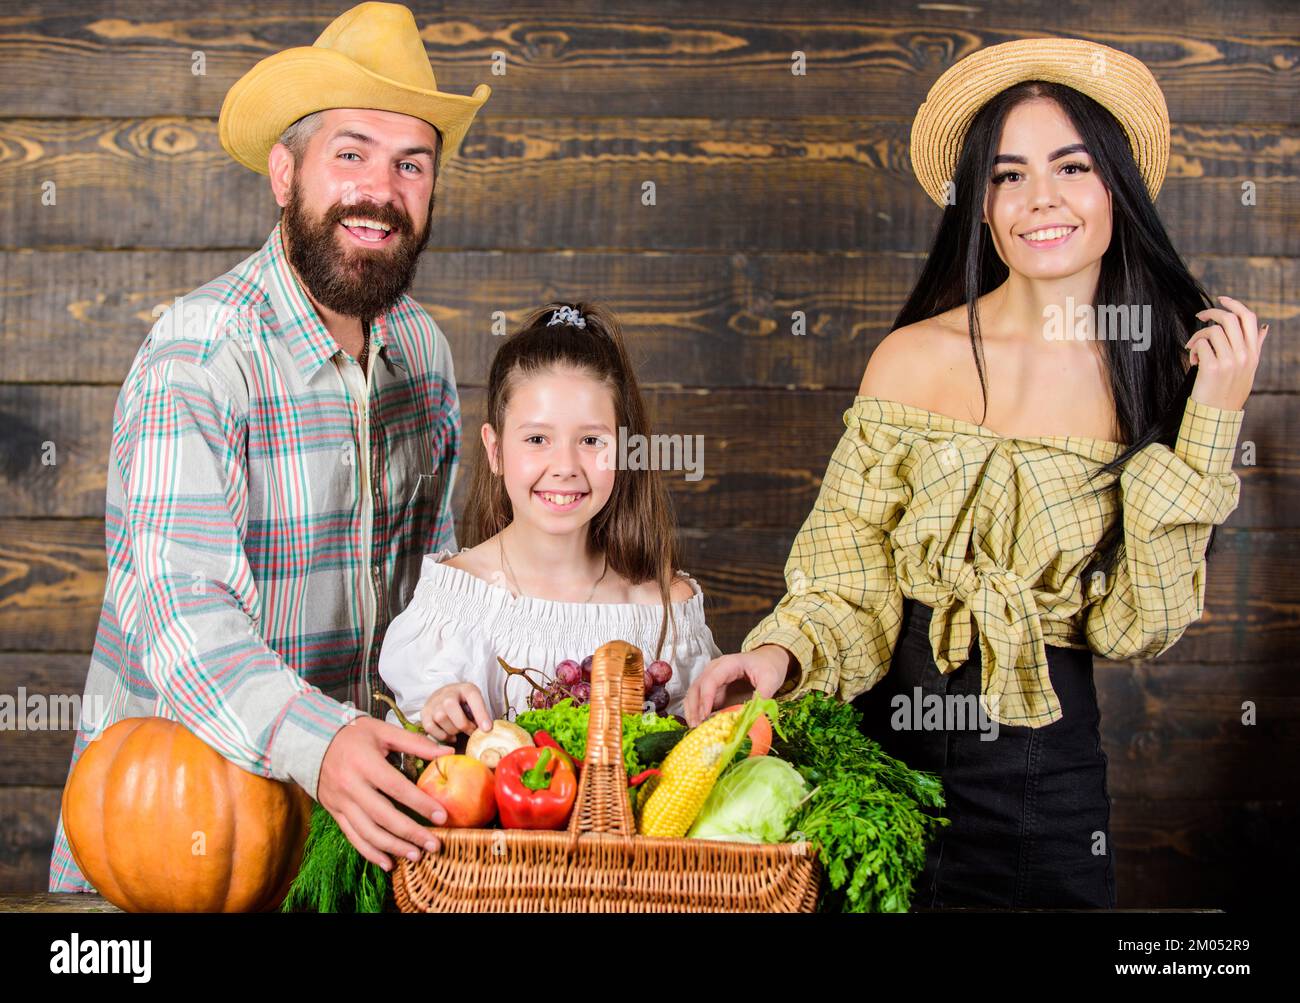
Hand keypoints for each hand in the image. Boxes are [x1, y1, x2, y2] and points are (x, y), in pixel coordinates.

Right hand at [317, 716, 454, 871]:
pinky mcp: (334, 812)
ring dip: (394, 847)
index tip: (441, 816)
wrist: (310, 741)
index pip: (397, 788)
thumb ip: (415, 743)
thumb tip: (447, 753)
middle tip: (434, 844)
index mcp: (365, 763)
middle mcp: (351, 786)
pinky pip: (353, 837)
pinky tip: (388, 862)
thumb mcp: (383, 731)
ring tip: (417, 855)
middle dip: (411, 833)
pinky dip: (371, 853)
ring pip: (368, 832)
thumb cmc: (352, 733)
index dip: (420, 803)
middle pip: (383, 816)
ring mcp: (340, 802)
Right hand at [421, 682, 492, 740]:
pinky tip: (450, 735)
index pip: (473, 697)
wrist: (444, 696)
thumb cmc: (463, 703)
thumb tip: (486, 730)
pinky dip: (442, 735)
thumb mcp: (475, 703)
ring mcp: (434, 702)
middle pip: (451, 707)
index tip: (487, 729)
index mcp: (465, 688)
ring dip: (452, 730)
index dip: (481, 714)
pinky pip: (430, 727)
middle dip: (463, 724)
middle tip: (470, 731)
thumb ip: (480, 714)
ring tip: (459, 731)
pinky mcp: (425, 713)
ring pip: (440, 718)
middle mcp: (447, 692)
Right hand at [684, 645, 793, 726]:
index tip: (704, 716)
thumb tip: (756, 714)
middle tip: (696, 726)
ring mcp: (712, 678)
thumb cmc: (768, 666)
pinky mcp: (713, 688)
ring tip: (695, 728)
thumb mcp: (771, 679)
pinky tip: (700, 724)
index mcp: (728, 664)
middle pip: (697, 687)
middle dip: (694, 708)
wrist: (769, 659)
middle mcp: (715, 669)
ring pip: (694, 693)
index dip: (705, 698)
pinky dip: (697, 711)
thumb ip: (764, 695)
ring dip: (692, 711)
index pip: (710, 680)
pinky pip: (700, 699)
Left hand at [1187, 295, 1268, 410]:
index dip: (1235, 304)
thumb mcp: (1249, 368)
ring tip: (1194, 348)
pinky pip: (1200, 344)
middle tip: (1199, 317)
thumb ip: (1255, 347)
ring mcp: (1229, 361)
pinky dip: (1193, 348)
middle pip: (1229, 319)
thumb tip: (1264, 327)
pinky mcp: (1212, 368)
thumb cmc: (1230, 390)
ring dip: (1198, 336)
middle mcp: (1244, 355)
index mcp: (1253, 353)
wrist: (1217, 415)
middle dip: (1211, 313)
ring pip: (1212, 331)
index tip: (1221, 299)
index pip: (1249, 318)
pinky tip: (1193, 360)